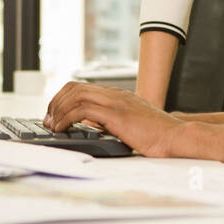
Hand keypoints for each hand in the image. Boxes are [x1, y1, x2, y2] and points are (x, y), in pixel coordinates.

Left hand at [45, 82, 183, 156]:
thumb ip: (111, 121)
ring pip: (76, 95)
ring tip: (52, 125)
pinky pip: (83, 109)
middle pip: (74, 87)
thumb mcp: (130, 124)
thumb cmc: (157, 135)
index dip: (63, 99)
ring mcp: (116, 102)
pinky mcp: (116, 114)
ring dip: (58, 109)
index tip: (54, 115)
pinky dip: (66, 118)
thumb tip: (89, 126)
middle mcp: (115, 95)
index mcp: (118, 96)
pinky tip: (62, 128)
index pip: (82, 88)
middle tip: (48, 120)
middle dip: (55, 102)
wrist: (175, 136)